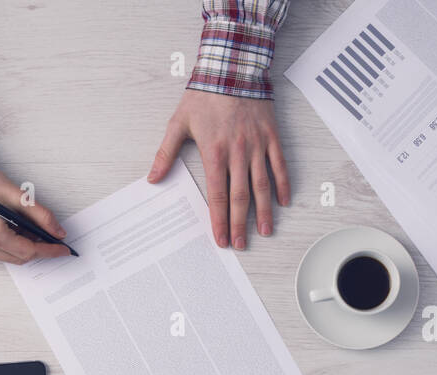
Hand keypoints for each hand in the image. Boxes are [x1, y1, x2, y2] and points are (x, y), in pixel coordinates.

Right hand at [0, 156, 71, 263]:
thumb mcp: (15, 194)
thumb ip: (40, 215)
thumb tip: (57, 231)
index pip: (29, 251)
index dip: (49, 250)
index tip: (63, 249)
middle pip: (20, 258)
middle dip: (39, 249)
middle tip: (53, 238)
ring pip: (10, 257)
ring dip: (25, 247)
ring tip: (34, 230)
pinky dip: (12, 244)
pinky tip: (17, 230)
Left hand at [148, 90, 290, 249]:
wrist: (232, 67)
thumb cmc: (204, 95)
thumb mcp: (178, 123)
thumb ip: (166, 153)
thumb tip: (153, 178)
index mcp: (215, 153)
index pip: (217, 196)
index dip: (219, 220)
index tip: (221, 239)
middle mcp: (238, 153)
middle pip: (240, 197)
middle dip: (239, 224)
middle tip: (240, 244)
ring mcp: (257, 145)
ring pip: (262, 185)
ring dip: (263, 211)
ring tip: (264, 231)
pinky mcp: (271, 136)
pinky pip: (279, 165)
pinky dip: (283, 184)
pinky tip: (283, 202)